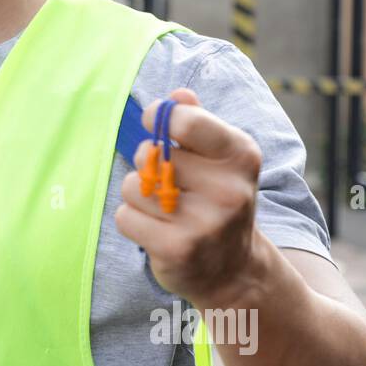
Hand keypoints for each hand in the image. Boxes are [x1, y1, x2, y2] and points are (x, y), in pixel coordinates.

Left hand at [114, 88, 264, 308]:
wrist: (234, 270)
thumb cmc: (217, 201)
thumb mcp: (220, 159)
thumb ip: (198, 123)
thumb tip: (177, 95)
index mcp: (240, 156)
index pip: (186, 120)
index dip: (159, 118)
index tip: (155, 125)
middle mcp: (228, 189)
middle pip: (149, 154)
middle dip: (147, 165)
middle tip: (170, 184)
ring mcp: (204, 223)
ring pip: (132, 187)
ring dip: (138, 197)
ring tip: (166, 211)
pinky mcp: (177, 250)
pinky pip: (125, 217)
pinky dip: (133, 222)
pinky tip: (158, 231)